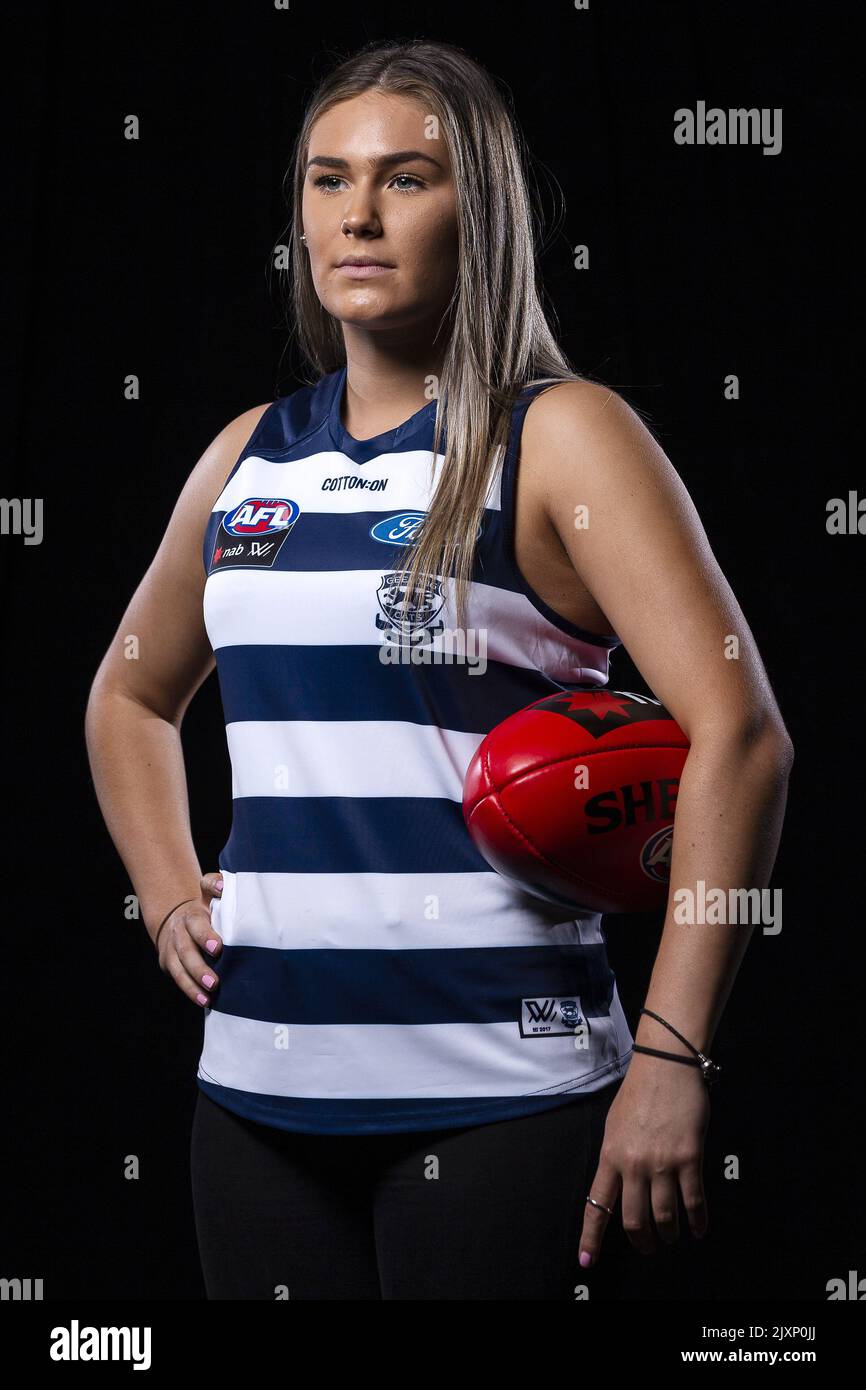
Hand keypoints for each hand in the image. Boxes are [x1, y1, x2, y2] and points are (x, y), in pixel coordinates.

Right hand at [154, 871, 223, 1006]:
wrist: (177, 917)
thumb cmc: (205, 909)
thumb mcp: (210, 894)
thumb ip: (216, 885)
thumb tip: (225, 884)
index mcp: (193, 915)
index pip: (196, 923)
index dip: (205, 934)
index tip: (218, 947)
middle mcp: (179, 931)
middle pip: (186, 950)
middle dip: (199, 966)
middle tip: (214, 981)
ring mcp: (171, 949)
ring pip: (179, 968)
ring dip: (193, 984)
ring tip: (209, 995)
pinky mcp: (168, 963)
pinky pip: (178, 979)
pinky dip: (191, 991)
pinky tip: (204, 1001)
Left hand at [578, 1053, 709, 1266]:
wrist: (666, 1067)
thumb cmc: (639, 1093)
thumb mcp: (614, 1125)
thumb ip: (615, 1157)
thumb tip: (617, 1185)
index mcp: (610, 1157)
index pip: (597, 1206)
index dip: (590, 1238)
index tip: (586, 1262)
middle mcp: (633, 1165)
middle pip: (634, 1221)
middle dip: (642, 1242)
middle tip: (648, 1247)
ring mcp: (662, 1164)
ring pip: (664, 1217)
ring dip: (669, 1233)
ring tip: (672, 1236)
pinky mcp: (689, 1159)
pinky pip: (693, 1201)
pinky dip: (697, 1221)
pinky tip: (699, 1228)